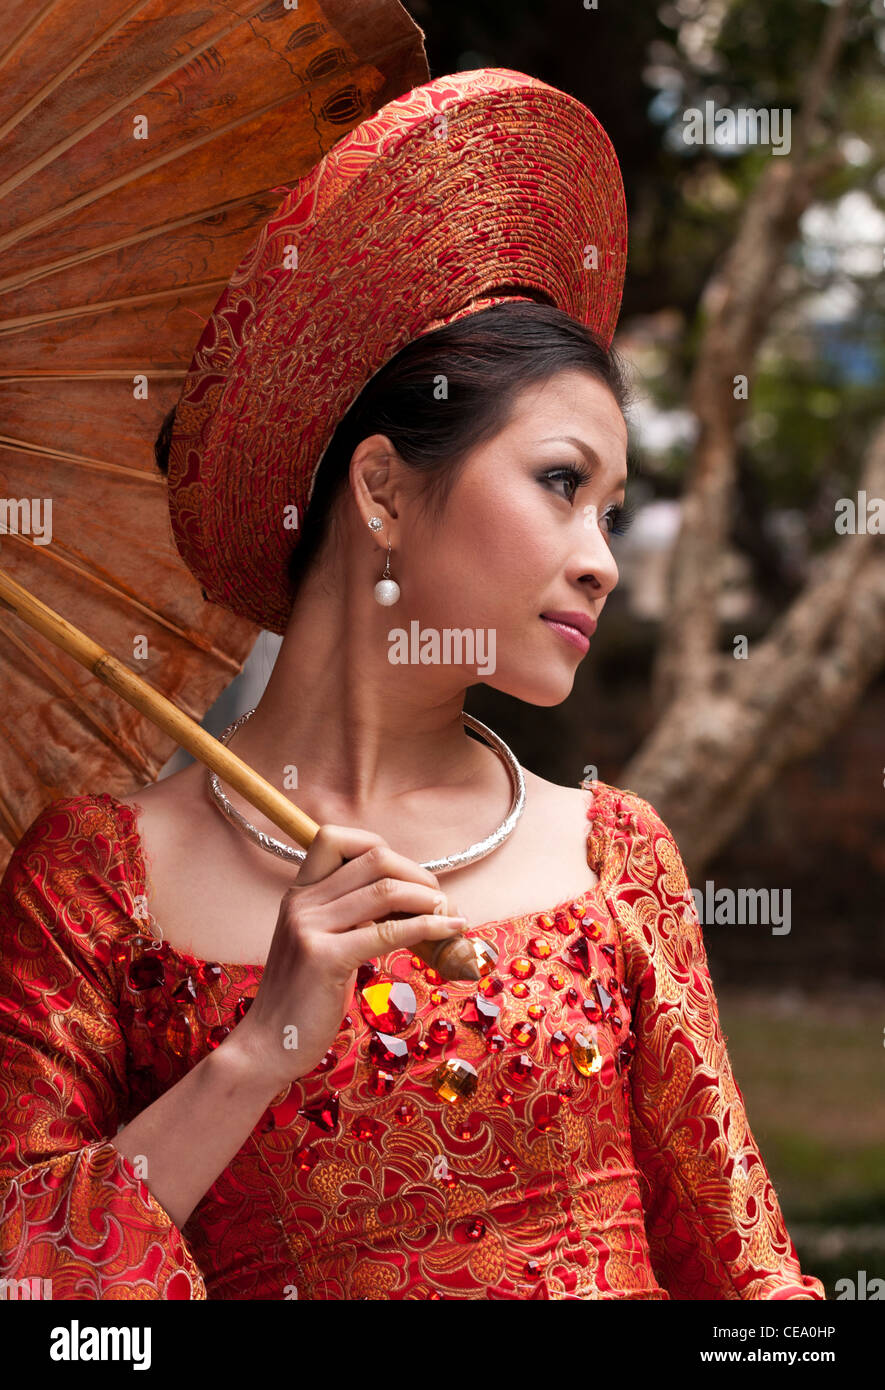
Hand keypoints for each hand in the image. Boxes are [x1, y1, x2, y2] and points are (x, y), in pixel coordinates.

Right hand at [229, 823, 466, 1089]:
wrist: (268, 1046)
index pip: (337, 837)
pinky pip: (389, 931)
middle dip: (419, 874)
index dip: (382, 848)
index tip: (407, 877)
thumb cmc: (303, 999)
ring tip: (451, 917)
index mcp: (299, 893)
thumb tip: (406, 898)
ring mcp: (309, 927)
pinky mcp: (325, 958)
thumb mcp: (320, 944)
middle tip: (441, 901)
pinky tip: (449, 931)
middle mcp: (301, 902)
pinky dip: (429, 927)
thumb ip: (349, 917)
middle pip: (375, 858)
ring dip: (431, 900)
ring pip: (387, 890)